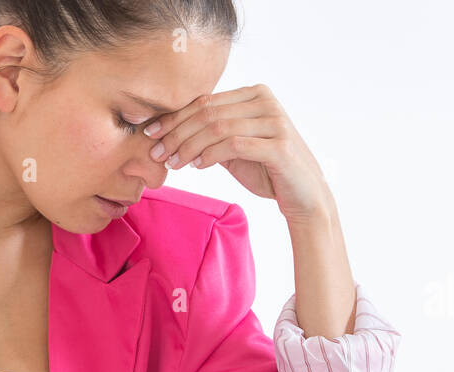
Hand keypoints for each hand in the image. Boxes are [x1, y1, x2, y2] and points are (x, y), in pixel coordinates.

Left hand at [143, 84, 334, 224]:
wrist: (304, 196)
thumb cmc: (267, 171)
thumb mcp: (235, 148)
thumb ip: (212, 134)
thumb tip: (171, 130)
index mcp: (255, 94)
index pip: (205, 102)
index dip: (174, 117)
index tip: (150, 133)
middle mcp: (266, 102)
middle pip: (208, 113)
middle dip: (176, 133)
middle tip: (156, 152)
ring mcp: (275, 122)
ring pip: (217, 128)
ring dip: (188, 146)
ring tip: (172, 163)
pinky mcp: (279, 146)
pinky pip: (233, 145)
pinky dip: (210, 155)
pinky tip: (196, 165)